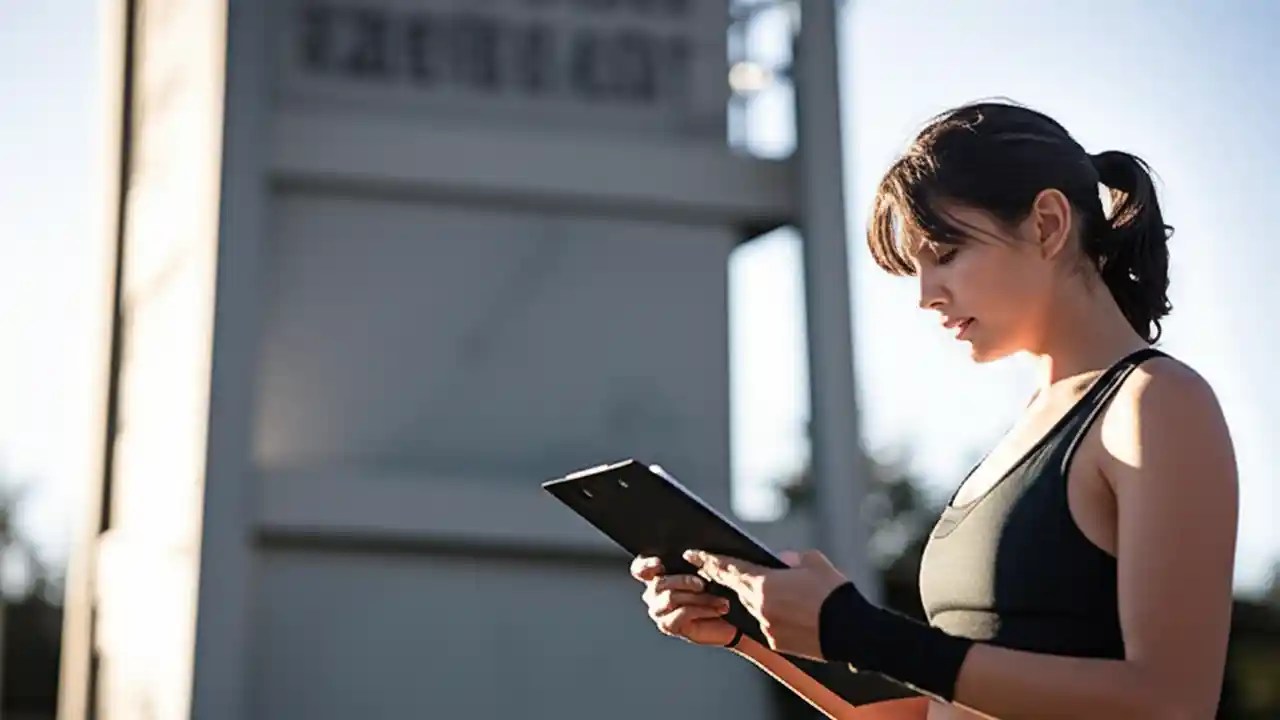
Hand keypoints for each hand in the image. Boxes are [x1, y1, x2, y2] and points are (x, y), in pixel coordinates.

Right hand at [630, 555, 737, 645]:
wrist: (738, 620)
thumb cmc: (727, 591)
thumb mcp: (719, 569)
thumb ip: (703, 559)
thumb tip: (688, 554)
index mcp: (664, 572)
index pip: (640, 568)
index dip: (645, 565)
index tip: (660, 563)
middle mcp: (657, 592)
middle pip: (657, 583)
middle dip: (683, 581)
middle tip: (704, 584)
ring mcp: (662, 610)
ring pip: (669, 598)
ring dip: (698, 598)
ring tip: (719, 600)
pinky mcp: (670, 626)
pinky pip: (678, 616)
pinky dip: (701, 611)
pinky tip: (716, 611)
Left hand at [682, 548, 850, 660]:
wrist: (853, 631)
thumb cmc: (834, 593)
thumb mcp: (814, 562)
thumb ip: (792, 558)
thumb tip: (782, 560)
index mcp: (764, 584)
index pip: (730, 568)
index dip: (710, 561)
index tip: (694, 555)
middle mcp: (759, 607)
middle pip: (738, 589)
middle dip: (730, 579)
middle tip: (717, 568)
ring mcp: (766, 627)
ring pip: (754, 607)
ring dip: (760, 598)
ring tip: (783, 594)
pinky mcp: (776, 643)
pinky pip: (768, 625)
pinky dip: (775, 616)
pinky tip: (793, 613)